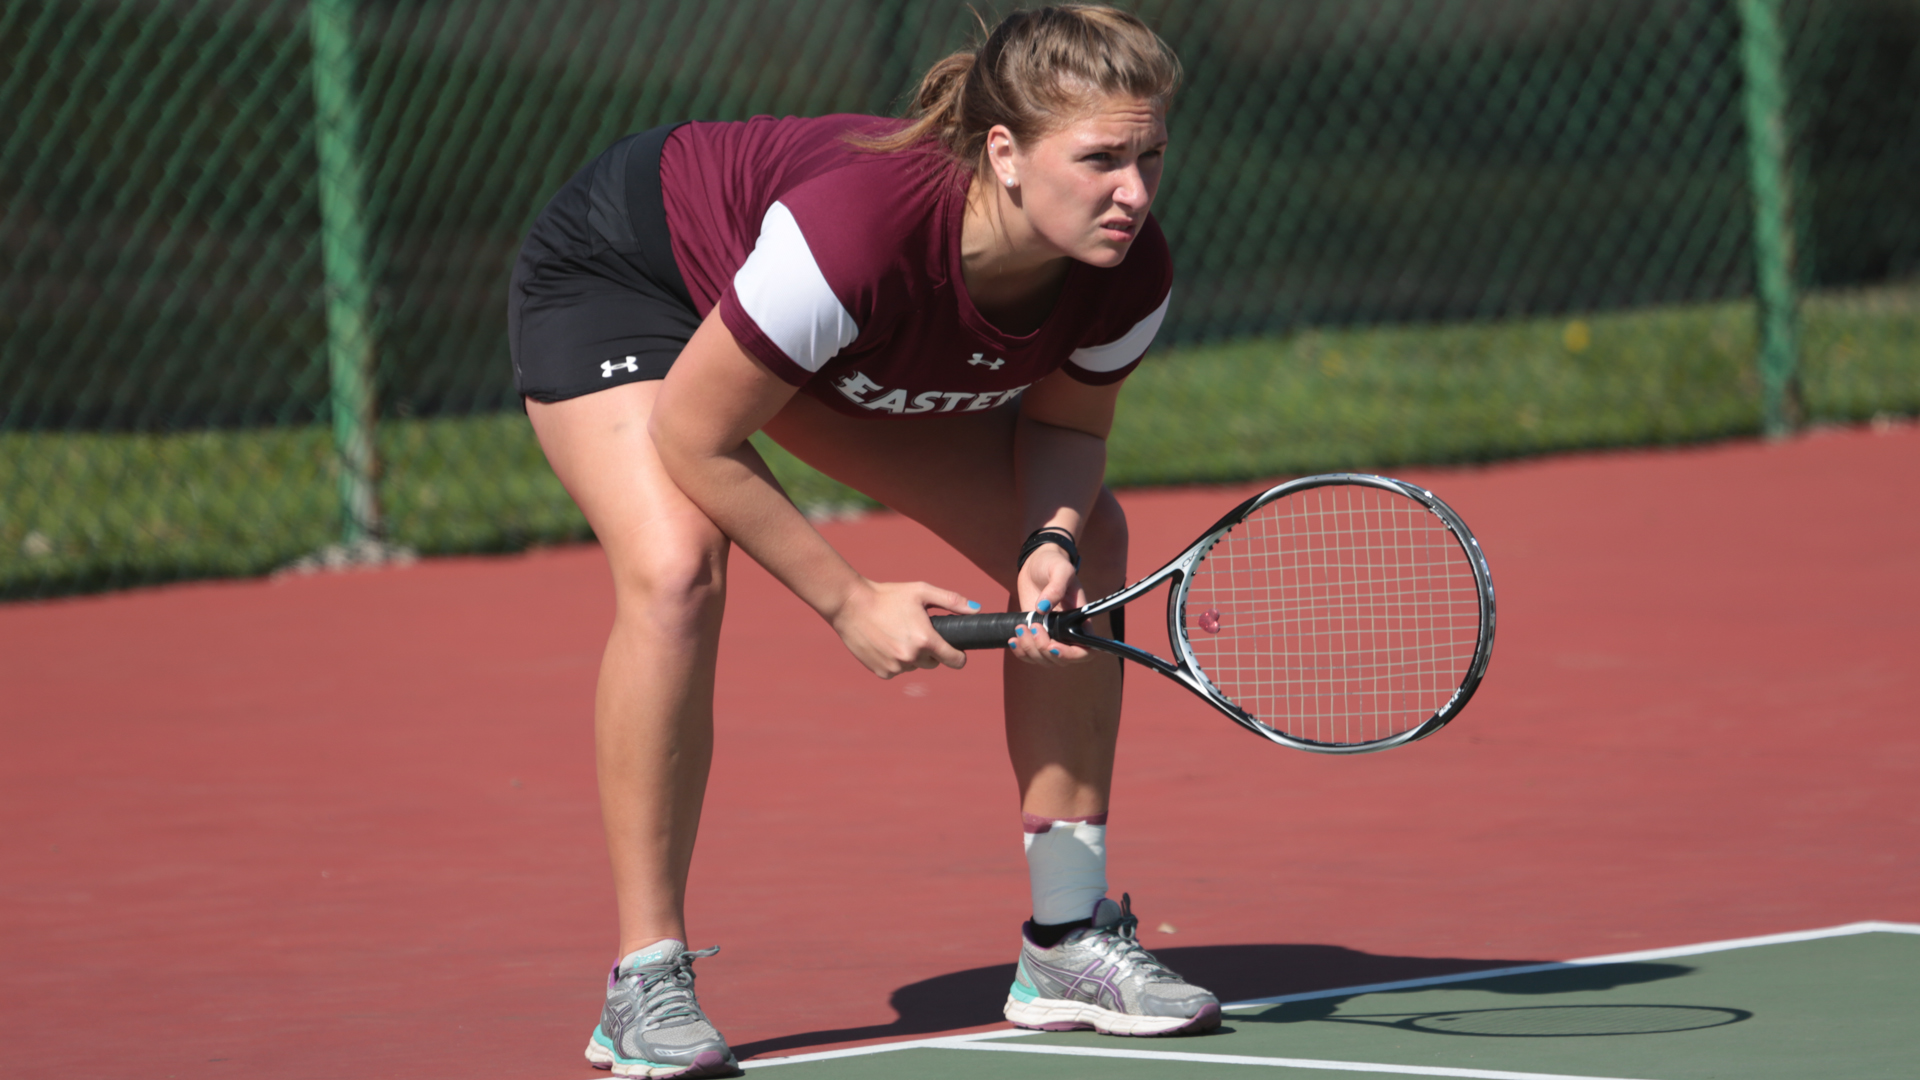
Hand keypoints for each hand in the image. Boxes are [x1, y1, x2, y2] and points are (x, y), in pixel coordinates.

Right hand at [832, 579, 975, 678]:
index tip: (957, 652)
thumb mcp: (921, 591)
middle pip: (934, 664)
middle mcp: (912, 657)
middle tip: (916, 632)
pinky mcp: (882, 672)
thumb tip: (977, 610)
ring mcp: (896, 667)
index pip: (955, 660)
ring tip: (897, 634)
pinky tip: (884, 643)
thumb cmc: (888, 595)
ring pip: (914, 667)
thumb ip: (951, 601)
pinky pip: (897, 670)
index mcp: (926, 640)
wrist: (850, 605)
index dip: (958, 656)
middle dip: (930, 651)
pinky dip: (894, 661)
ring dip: (911, 656)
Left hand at [1008, 543, 1093, 665]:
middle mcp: (1066, 632)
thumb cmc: (1053, 563)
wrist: (1036, 562)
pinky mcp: (1034, 633)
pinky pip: (1029, 653)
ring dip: (1029, 650)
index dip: (1070, 655)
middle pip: (1060, 660)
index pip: (1084, 651)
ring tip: (1020, 629)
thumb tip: (1042, 609)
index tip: (1052, 646)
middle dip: (1043, 649)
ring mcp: (1050, 634)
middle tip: (1033, 626)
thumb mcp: (1059, 570)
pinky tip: (1013, 639)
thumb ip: (1055, 587)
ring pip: (1043, 659)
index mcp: (1080, 621)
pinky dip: (1020, 651)